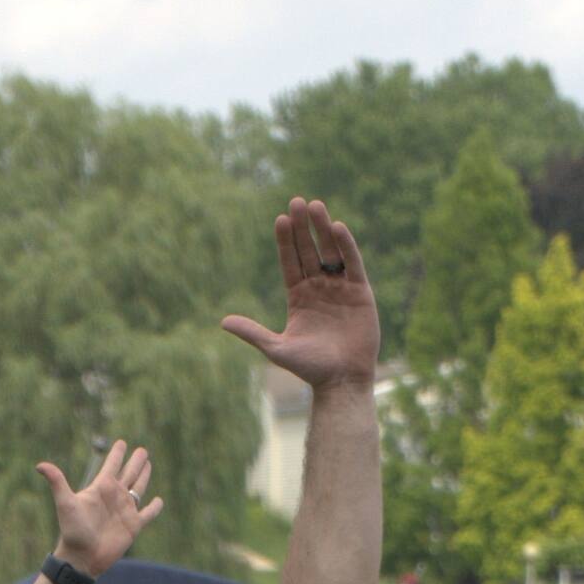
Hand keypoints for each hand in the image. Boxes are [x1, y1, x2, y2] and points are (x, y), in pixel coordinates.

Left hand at [37, 437, 159, 577]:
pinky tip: (158, 501)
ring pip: (138, 489)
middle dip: (135, 461)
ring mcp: (125, 511)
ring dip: (144, 476)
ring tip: (148, 465)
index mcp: (101, 488)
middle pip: (128, 474)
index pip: (111, 466)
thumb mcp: (65, 503)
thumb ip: (57, 482)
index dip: (117, 454)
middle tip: (142, 450)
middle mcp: (114, 497)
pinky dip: (154, 508)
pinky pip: (148, 514)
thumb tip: (40, 465)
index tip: (121, 442)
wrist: (82, 557)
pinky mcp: (133, 526)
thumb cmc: (72, 530)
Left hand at [220, 198, 380, 392]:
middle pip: (309, 251)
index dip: (286, 242)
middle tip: (296, 202)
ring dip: (323, 229)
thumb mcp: (277, 348)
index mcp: (298, 297)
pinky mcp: (360, 292)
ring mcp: (339, 288)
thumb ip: (253, 332)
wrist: (342, 381)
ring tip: (315, 206)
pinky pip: (352, 263)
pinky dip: (346, 246)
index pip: (290, 262)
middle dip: (302, 228)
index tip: (280, 220)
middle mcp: (318, 288)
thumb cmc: (310, 368)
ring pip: (330, 252)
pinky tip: (338, 228)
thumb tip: (223, 322)